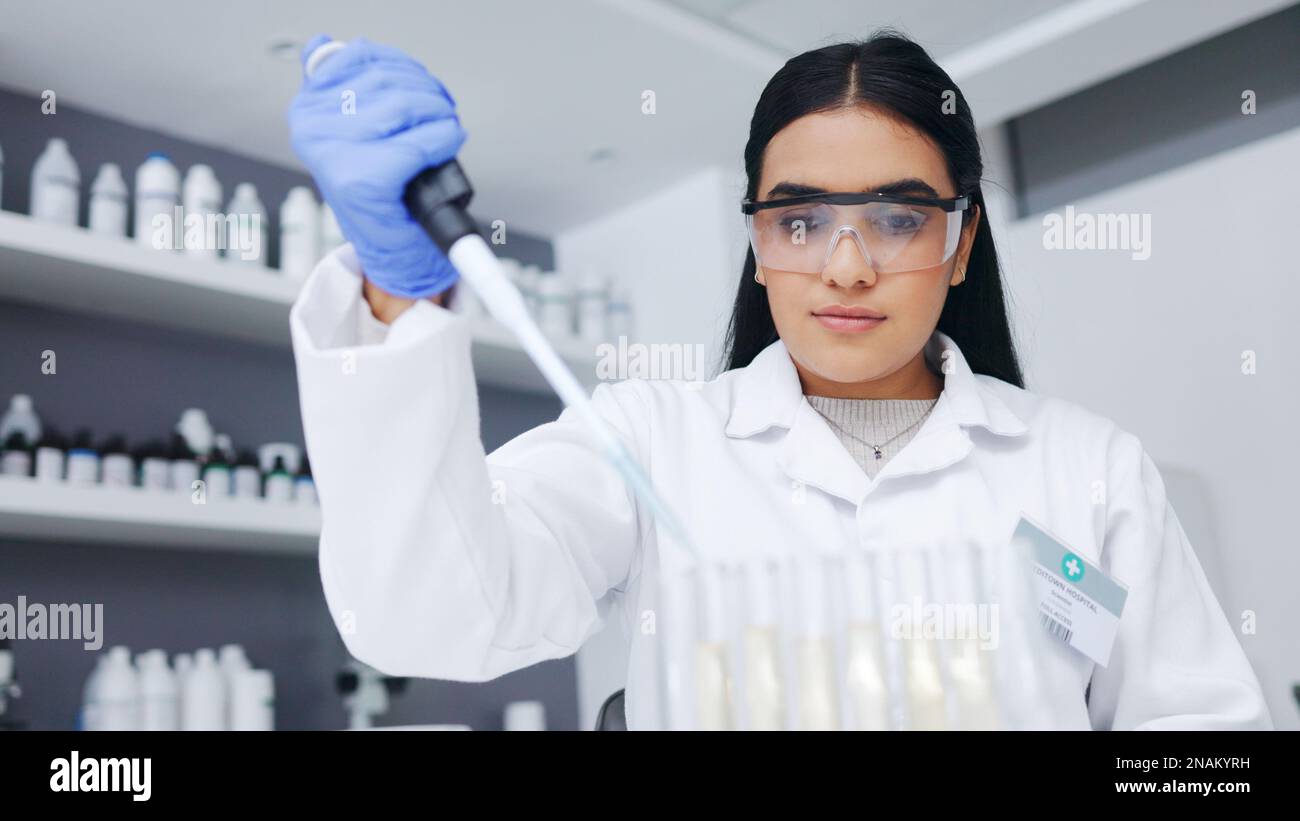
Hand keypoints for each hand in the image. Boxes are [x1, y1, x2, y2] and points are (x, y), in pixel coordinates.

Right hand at [288, 35, 466, 298]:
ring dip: (440, 116)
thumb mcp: (352, 131)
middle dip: (428, 94)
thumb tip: (322, 46)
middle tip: (439, 116)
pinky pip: (423, 140)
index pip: (362, 56)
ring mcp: (336, 155)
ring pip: (409, 105)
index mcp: (306, 109)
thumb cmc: (381, 192)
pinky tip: (440, 153)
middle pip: (389, 79)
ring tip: (440, 135)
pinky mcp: (365, 180)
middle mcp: (313, 129)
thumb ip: (341, 87)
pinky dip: (443, 143)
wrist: (394, 250)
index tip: (418, 87)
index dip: (403, 67)